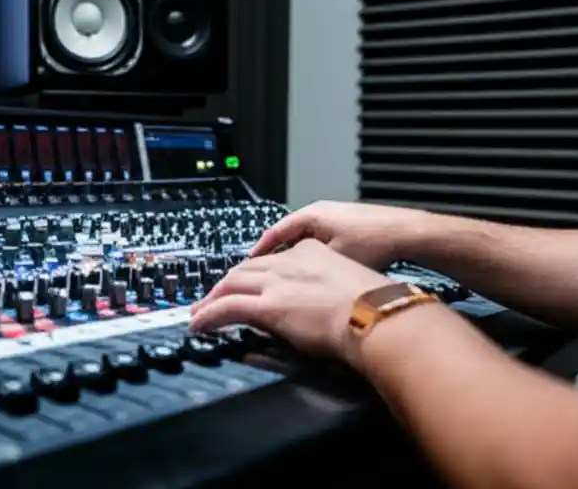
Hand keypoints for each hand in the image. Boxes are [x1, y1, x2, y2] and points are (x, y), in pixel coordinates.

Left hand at [189, 239, 394, 362]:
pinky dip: (208, 316)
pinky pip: (226, 308)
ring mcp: (277, 282)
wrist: (378, 315)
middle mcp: (290, 262)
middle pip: (245, 268)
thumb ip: (327, 289)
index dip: (254, 273)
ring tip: (200, 312)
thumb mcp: (348, 286)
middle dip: (225, 283)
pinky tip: (199, 325)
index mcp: (312, 252)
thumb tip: (321, 306)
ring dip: (211, 299)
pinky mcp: (268, 305)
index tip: (248, 283)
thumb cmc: (376, 308)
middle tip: (212, 297)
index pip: (272, 260)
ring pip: (231, 284)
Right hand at [250, 201, 433, 268]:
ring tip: (288, 276)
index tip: (247, 266)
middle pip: (288, 235)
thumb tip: (287, 282)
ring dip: (295, 256)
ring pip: (305, 239)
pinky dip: (313, 254)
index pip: (274, 233)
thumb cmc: (371, 244)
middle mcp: (319, 212)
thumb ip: (306, 268)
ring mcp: (335, 217)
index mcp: (309, 216)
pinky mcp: (349, 225)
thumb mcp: (333, 259)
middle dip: (276, 255)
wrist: (408, 233)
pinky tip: (316, 271)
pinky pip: (321, 240)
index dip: (260, 251)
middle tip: (264, 274)